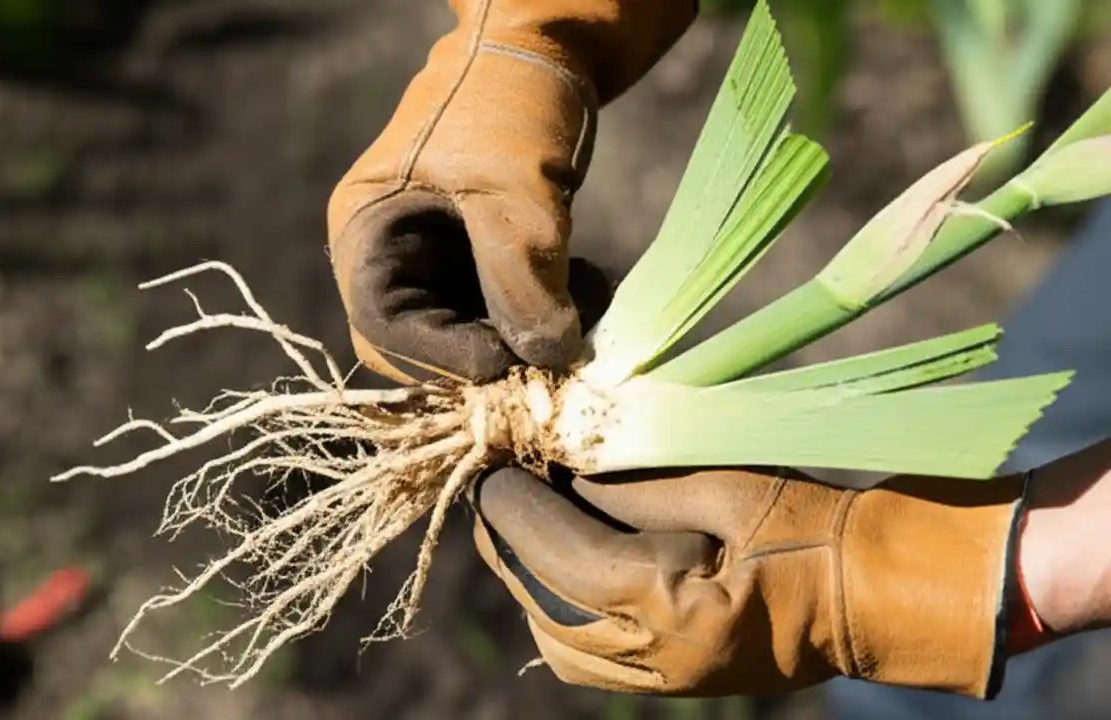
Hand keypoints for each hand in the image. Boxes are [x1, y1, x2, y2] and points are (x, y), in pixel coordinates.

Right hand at [326, 1, 694, 383]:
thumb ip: (521, 278)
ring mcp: (438, 260)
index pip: (384, 328)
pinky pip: (507, 313)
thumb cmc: (508, 106)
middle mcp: (393, 255)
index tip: (509, 365)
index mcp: (368, 232)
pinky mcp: (482, 262)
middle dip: (490, 356)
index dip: (442, 359)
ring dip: (529, 338)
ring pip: (474, 335)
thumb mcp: (513, 192)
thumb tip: (548, 358)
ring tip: (585, 307)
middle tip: (553, 355)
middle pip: (424, 345)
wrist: (545, 50)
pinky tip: (589, 288)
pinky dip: (548, 313)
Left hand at [472, 465, 1029, 697]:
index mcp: (668, 601)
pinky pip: (578, 656)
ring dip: (524, 576)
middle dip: (507, 539)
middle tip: (498, 483)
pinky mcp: (662, 687)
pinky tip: (559, 565)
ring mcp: (657, 682)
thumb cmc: (804, 523)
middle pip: (538, 597)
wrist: (869, 595)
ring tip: (523, 519)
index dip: (511, 504)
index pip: (554, 551)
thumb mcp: (716, 482)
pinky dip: (553, 608)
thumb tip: (552, 466)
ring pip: (549, 634)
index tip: (490, 461)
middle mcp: (652, 656)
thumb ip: (626, 481)